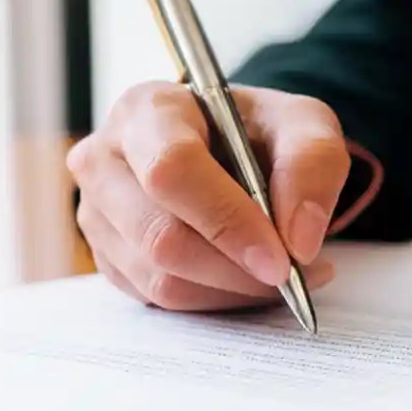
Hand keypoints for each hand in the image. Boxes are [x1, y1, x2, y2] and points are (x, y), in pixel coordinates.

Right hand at [68, 82, 348, 309]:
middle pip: (160, 236)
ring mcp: (98, 214)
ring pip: (162, 279)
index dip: (227, 222)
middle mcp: (105, 160)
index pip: (171, 171)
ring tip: (284, 272)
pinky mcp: (110, 258)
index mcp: (148, 110)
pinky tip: (250, 278)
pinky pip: (163, 300)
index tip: (281, 260)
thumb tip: (298, 241)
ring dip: (234, 290)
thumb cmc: (260, 131)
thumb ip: (313, 165)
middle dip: (236, 269)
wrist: (232, 149)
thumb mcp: (305, 124)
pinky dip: (218, 299)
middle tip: (294, 275)